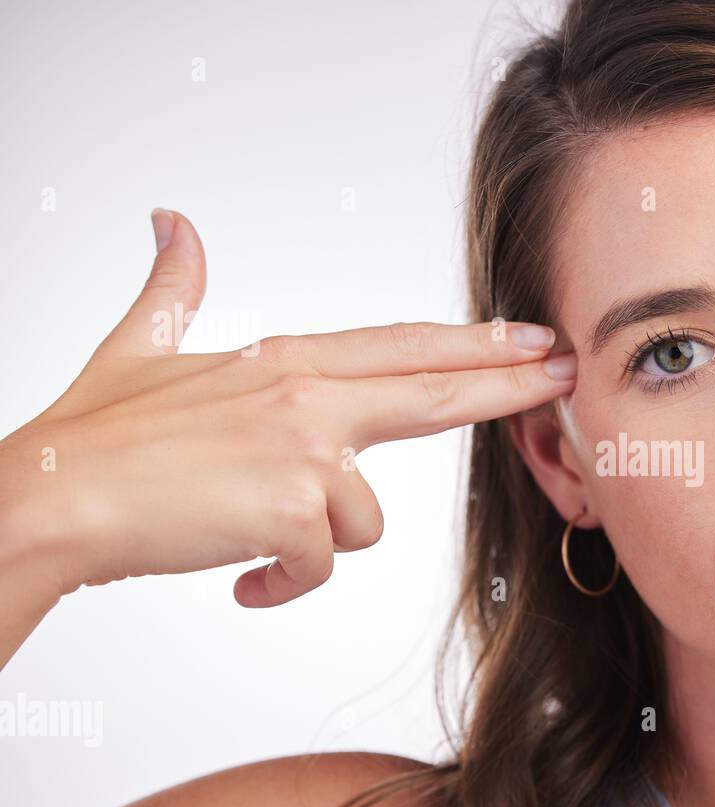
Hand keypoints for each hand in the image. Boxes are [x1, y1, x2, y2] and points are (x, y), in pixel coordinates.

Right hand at [0, 208, 575, 606]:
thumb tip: (170, 221)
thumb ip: (175, 286)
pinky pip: (322, 565)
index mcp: (286, 361)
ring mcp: (307, 451)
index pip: (401, 346)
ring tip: (249, 535)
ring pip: (366, 518)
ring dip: (315, 542)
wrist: (50, 501)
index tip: (527, 334)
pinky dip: (281, 582)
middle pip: (433, 388)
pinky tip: (242, 576)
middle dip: (509, 382)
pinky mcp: (298, 511)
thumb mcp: (141, 347)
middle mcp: (307, 395)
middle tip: (567, 372)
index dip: (472, 342)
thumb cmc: (97, 439)